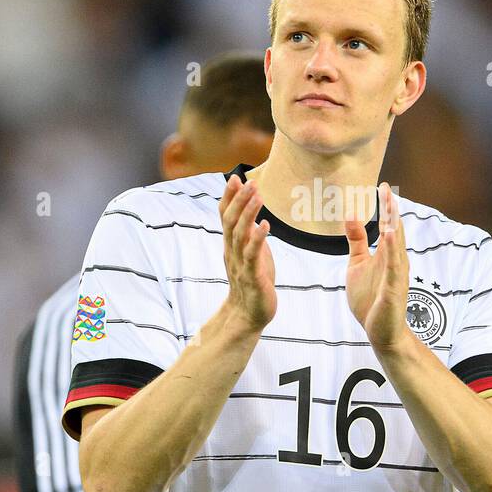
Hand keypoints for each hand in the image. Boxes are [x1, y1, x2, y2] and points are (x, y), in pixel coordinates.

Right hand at [219, 175, 276, 333]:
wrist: (248, 314)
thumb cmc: (253, 280)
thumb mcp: (251, 253)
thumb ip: (249, 234)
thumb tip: (253, 214)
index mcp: (231, 245)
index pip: (225, 216)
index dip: (229, 197)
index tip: (235, 177)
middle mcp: (232, 251)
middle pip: (230, 220)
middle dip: (238, 199)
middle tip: (248, 180)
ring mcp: (241, 263)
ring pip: (240, 234)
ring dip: (248, 213)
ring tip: (257, 195)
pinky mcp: (252, 276)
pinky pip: (253, 254)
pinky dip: (258, 238)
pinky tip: (265, 225)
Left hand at [345, 183, 411, 353]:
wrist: (381, 331)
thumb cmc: (371, 298)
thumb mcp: (358, 264)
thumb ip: (356, 241)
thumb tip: (350, 214)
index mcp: (386, 254)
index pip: (387, 225)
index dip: (385, 206)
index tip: (382, 186)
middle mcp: (395, 260)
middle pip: (394, 230)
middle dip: (391, 210)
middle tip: (387, 188)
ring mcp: (396, 273)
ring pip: (396, 244)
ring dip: (394, 224)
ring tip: (391, 205)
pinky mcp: (394, 287)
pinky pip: (393, 265)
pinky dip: (393, 249)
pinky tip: (390, 234)